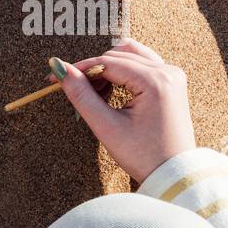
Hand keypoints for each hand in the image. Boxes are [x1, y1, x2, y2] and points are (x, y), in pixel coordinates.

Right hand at [49, 38, 195, 183]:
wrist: (172, 172)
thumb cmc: (143, 154)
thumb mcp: (107, 126)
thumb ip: (82, 95)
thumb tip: (60, 69)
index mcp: (156, 81)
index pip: (107, 63)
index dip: (78, 69)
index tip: (54, 77)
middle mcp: (168, 72)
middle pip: (118, 56)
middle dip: (92, 70)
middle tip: (73, 90)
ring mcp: (171, 75)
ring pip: (130, 56)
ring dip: (106, 67)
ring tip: (93, 91)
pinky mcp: (170, 82)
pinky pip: (142, 63)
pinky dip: (122, 70)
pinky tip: (110, 87)